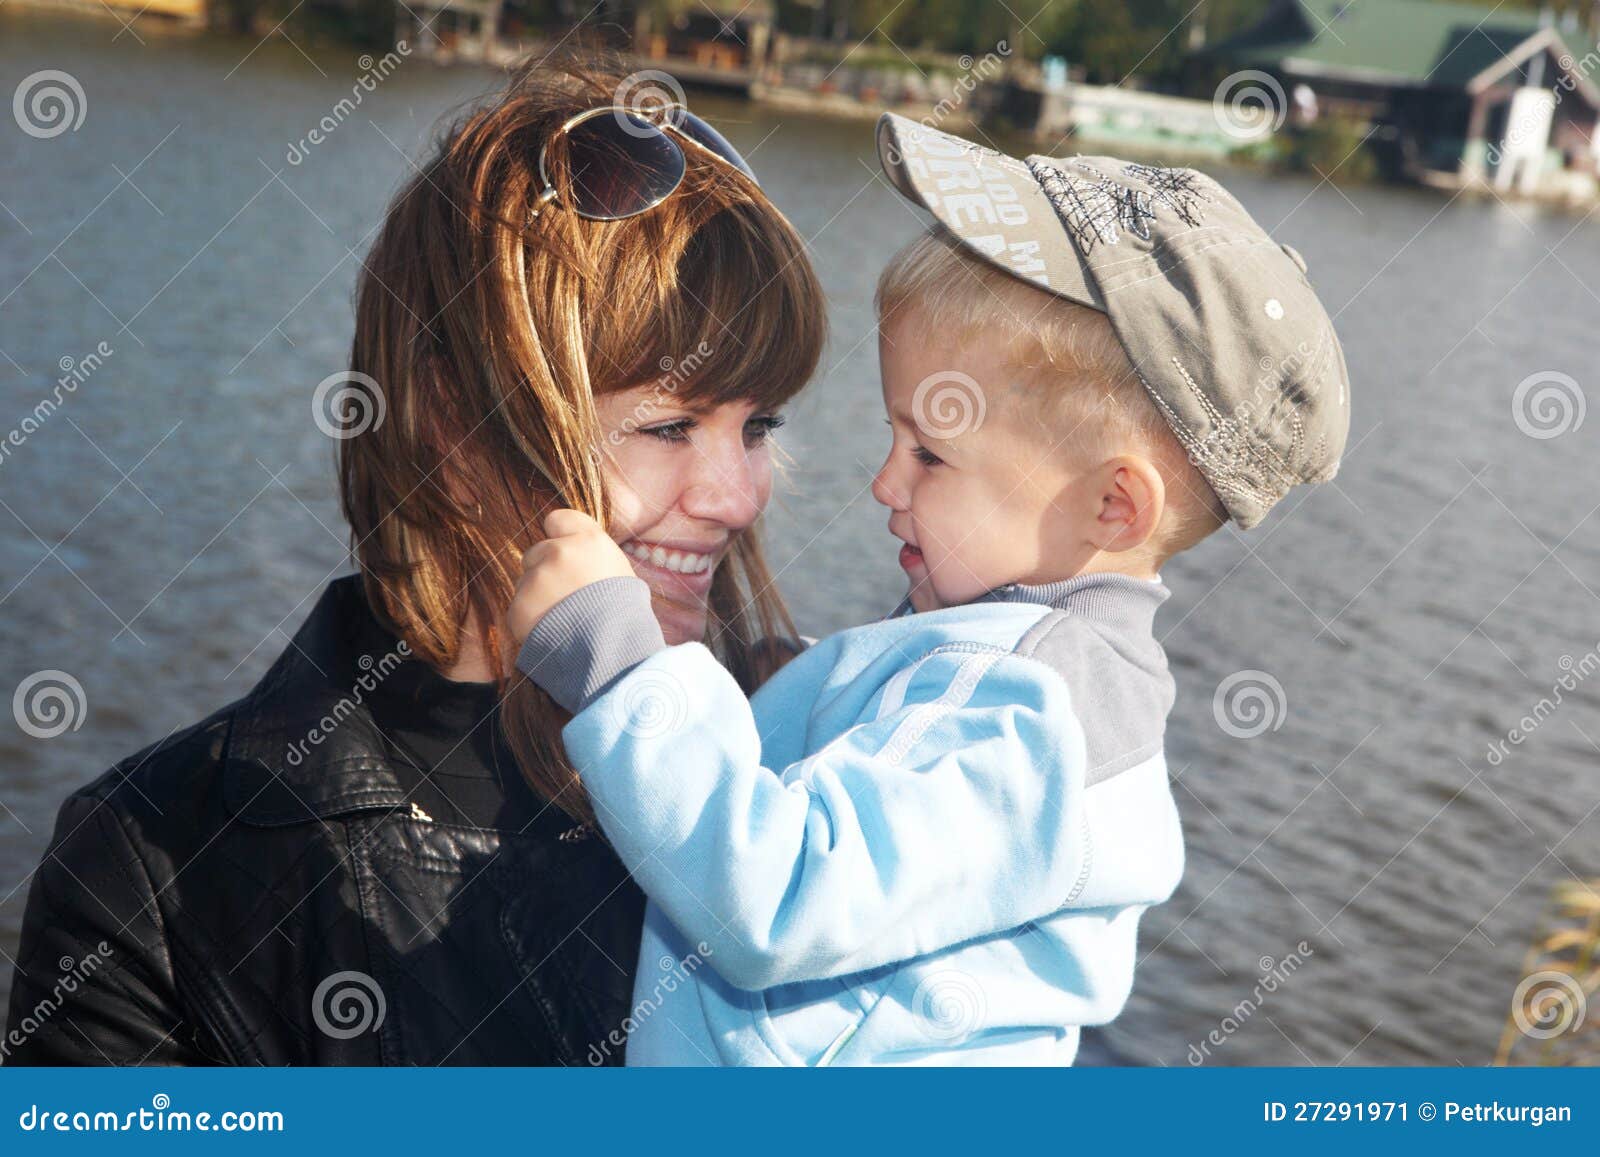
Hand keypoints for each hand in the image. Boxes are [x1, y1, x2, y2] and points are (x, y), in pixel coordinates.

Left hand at [506, 509, 636, 644]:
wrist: (615, 651)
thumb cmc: (626, 614)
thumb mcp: (620, 572)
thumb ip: (593, 556)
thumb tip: (578, 554)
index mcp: (588, 540)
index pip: (556, 519)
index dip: (558, 536)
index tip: (562, 553)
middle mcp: (559, 552)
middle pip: (535, 553)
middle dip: (545, 572)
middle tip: (568, 598)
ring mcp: (536, 579)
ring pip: (525, 583)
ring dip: (537, 598)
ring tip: (565, 620)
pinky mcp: (520, 606)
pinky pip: (519, 610)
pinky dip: (531, 622)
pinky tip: (554, 632)